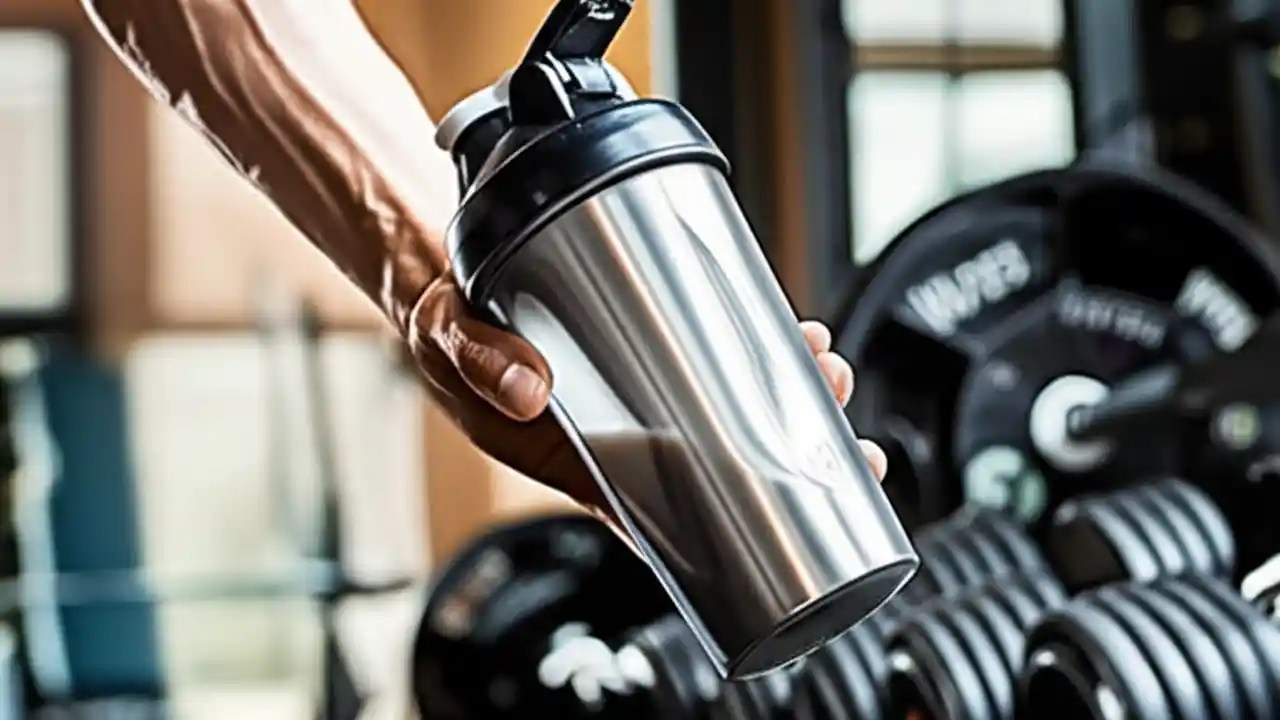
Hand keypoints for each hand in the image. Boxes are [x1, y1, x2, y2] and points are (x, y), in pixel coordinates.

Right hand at [408, 274, 887, 516]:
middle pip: (723, 457)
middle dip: (791, 445)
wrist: (444, 278)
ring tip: (826, 365)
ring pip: (730, 406)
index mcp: (583, 459)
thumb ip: (481, 361)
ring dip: (788, 391)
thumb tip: (531, 386)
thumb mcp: (449, 345)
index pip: (669, 506)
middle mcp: (625, 429)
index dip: (737, 511)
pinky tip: (789, 330)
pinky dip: (757, 347)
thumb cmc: (448, 336)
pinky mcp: (648, 341)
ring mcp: (643, 386)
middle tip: (843, 425)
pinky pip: (714, 357)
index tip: (795, 493)